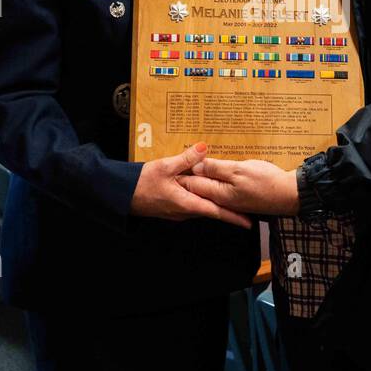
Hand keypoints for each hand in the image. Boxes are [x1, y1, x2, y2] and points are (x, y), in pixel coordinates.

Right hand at [129, 143, 252, 228]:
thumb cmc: (141, 182)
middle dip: (230, 211)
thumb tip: (203, 148)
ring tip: (234, 201)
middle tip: (248, 209)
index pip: (215, 212)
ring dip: (217, 205)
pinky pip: (193, 206)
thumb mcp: (165, 166)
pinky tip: (207, 192)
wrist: (122, 194)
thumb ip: (186, 159)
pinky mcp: (173, 209)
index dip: (233, 217)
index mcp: (185, 203)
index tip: (248, 222)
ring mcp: (179, 212)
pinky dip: (204, 200)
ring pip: (203, 208)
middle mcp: (184, 212)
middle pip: (212, 211)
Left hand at [179, 158, 299, 216]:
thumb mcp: (239, 170)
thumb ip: (216, 168)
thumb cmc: (266, 182)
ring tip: (189, 166)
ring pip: (208, 189)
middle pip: (198, 187)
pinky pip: (219, 190)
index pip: (191, 183)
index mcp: (218, 192)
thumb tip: (195, 165)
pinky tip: (213, 173)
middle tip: (175, 163)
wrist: (289, 195)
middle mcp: (221, 199)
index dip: (181, 171)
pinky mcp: (238, 198)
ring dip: (200, 179)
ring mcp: (230, 200)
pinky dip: (212, 181)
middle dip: (187, 176)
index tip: (170, 162)